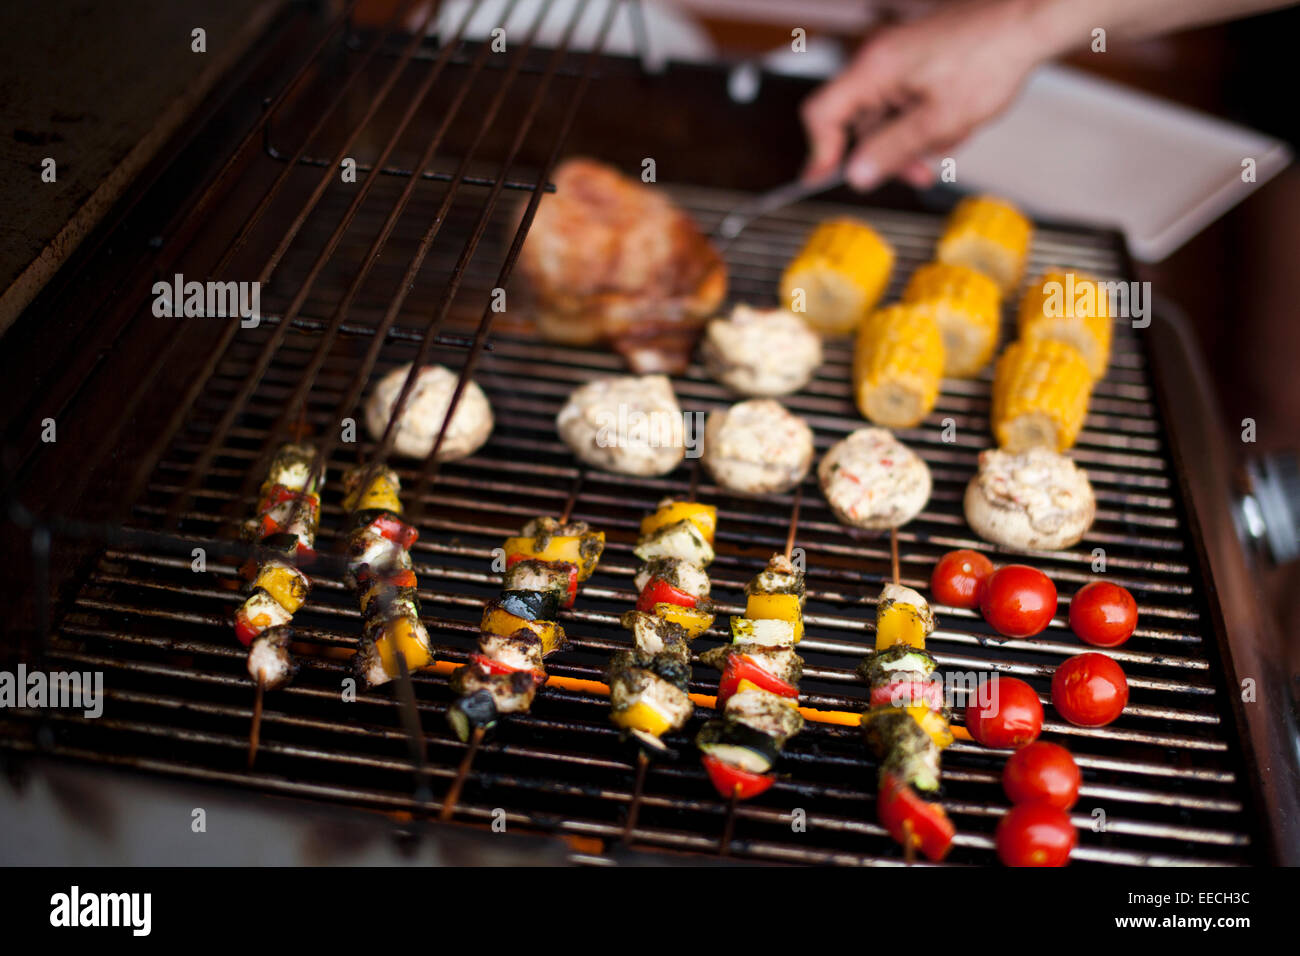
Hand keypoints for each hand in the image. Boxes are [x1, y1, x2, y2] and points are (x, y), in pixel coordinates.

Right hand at [801, 0, 1050, 189]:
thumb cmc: (990, 56)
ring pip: (889, 117)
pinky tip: (960, 118)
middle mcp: (879, 60)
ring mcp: (898, 59)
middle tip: (921, 173)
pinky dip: (929, 119)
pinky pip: (908, 102)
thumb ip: (892, 150)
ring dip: (917, 137)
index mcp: (874, 69)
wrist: (1027, 19)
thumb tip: (856, 176)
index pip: (822, 114)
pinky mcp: (917, 61)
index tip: (823, 178)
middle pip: (861, 122)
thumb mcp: (940, 120)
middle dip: (891, 151)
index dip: (820, 150)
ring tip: (957, 132)